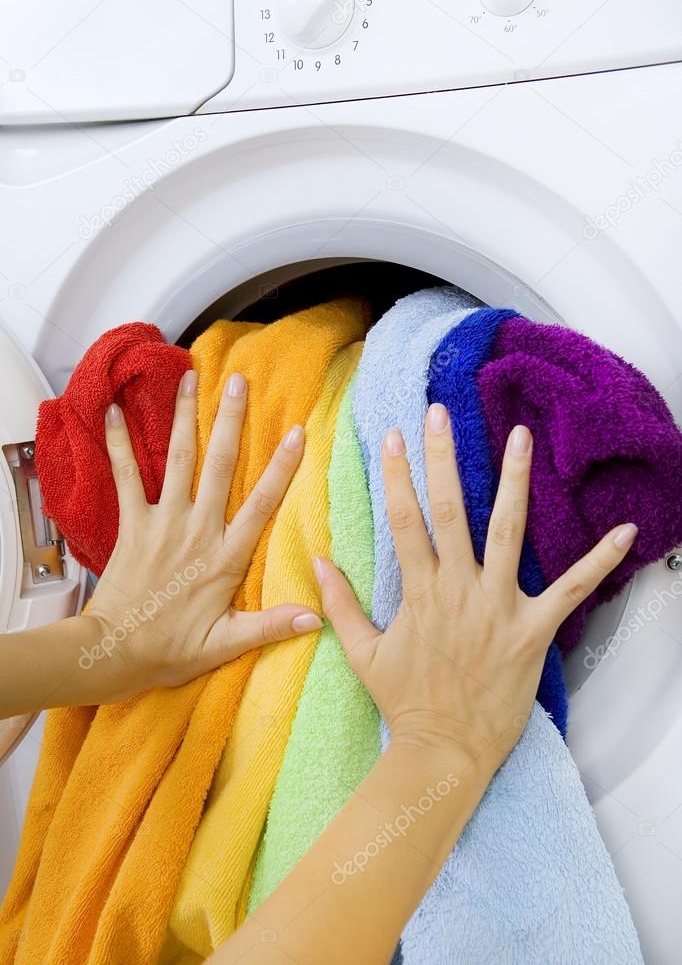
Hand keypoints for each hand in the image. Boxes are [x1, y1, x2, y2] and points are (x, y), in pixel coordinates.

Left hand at [85, 369, 321, 701]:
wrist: (113, 652)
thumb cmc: (171, 650)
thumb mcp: (227, 644)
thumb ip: (272, 625)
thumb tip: (319, 617)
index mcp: (225, 557)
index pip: (261, 504)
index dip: (281, 467)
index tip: (297, 432)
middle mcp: (197, 530)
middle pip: (219, 466)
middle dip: (230, 421)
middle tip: (238, 382)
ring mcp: (163, 522)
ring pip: (178, 460)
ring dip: (183, 418)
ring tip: (189, 379)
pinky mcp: (133, 524)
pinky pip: (126, 477)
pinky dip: (120, 444)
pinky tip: (114, 411)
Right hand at [315, 402, 636, 772]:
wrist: (444, 751)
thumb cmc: (406, 702)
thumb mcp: (362, 654)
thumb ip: (340, 605)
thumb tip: (320, 561)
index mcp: (418, 593)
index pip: (404, 520)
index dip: (397, 475)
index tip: (393, 436)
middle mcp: (458, 590)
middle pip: (450, 510)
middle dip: (443, 458)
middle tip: (440, 413)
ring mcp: (498, 607)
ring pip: (507, 532)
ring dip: (513, 481)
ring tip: (519, 437)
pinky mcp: (533, 631)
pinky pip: (572, 590)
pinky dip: (600, 561)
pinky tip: (626, 532)